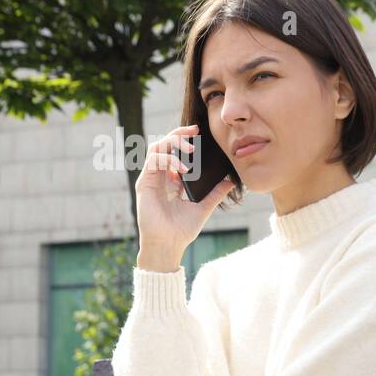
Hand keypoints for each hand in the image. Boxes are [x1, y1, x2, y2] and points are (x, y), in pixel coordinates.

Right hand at [136, 123, 234, 269]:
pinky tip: (181, 169)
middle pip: (165, 144)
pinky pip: (153, 162)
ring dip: (173, 143)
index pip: (175, 151)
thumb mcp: (204, 207)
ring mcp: (151, 178)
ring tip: (191, 150)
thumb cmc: (183, 229)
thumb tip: (231, 181)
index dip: (185, 138)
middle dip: (178, 134)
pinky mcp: (144, 183)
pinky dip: (168, 160)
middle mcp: (161, 175)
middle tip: (194, 131)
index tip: (200, 132)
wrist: (169, 244)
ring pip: (157, 148)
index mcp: (172, 179)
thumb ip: (215, 193)